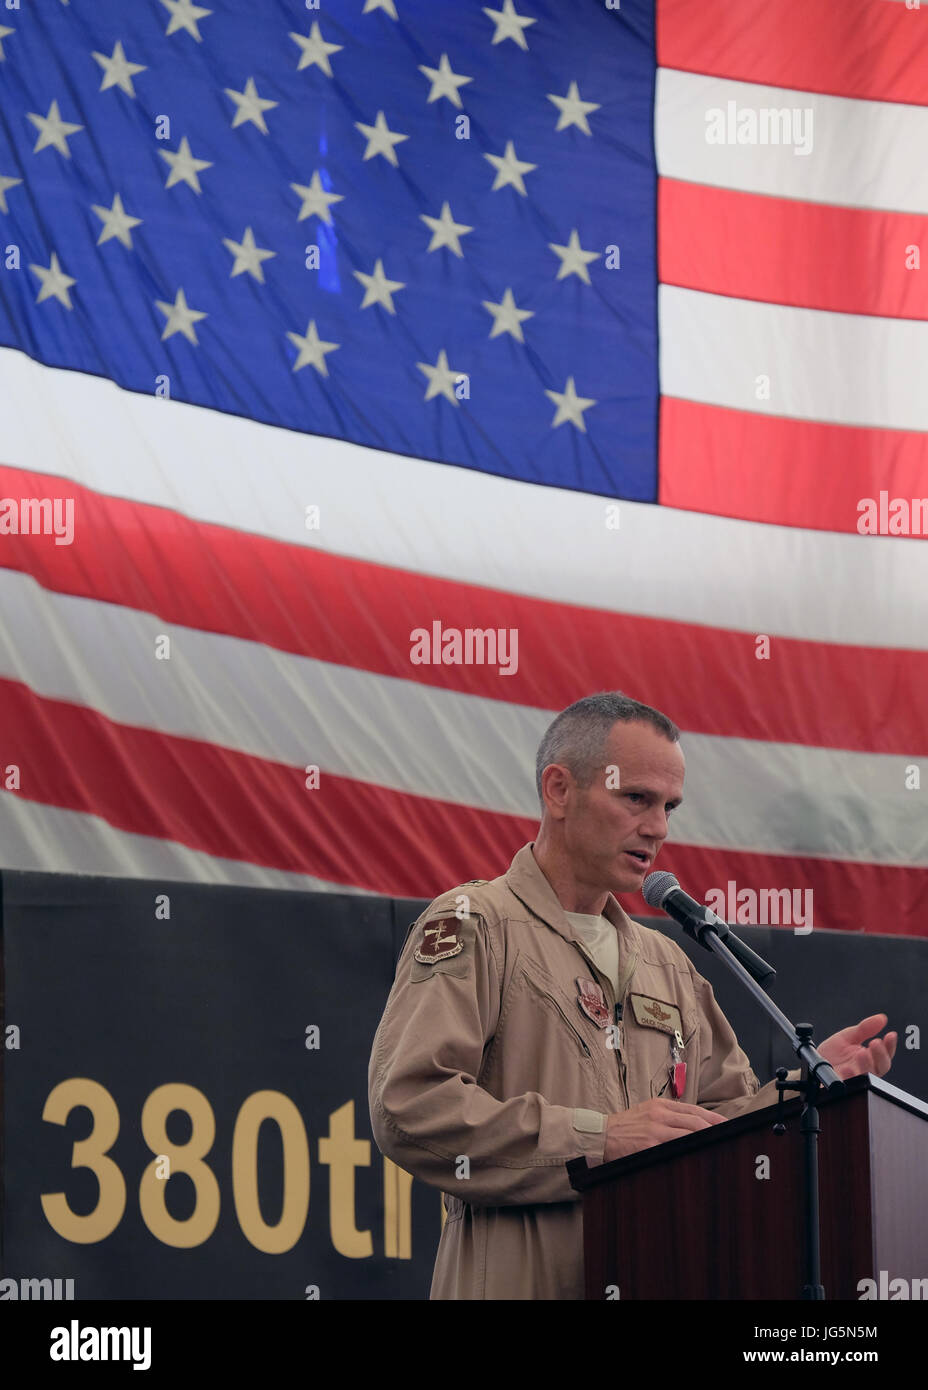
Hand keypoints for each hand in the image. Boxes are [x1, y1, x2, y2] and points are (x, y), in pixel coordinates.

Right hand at [602, 1098, 724, 1162]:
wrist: (602, 1135)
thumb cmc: (624, 1127)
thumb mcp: (646, 1112)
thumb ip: (666, 1116)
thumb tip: (690, 1125)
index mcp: (659, 1105)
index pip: (692, 1109)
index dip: (711, 1117)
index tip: (724, 1123)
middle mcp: (659, 1114)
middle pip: (694, 1120)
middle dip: (713, 1128)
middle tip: (727, 1135)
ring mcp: (655, 1129)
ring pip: (688, 1132)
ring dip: (705, 1139)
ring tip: (717, 1145)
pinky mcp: (650, 1144)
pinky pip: (675, 1147)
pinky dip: (688, 1150)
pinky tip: (697, 1155)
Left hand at [817, 1013, 896, 1079]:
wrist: (812, 1065)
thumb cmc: (831, 1054)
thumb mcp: (848, 1036)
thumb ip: (864, 1028)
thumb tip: (881, 1018)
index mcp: (869, 1058)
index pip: (885, 1053)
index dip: (890, 1045)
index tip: (890, 1035)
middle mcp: (865, 1070)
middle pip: (881, 1066)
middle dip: (880, 1055)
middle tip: (875, 1043)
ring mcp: (855, 1079)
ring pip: (867, 1076)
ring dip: (866, 1065)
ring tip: (862, 1053)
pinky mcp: (843, 1086)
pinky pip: (849, 1085)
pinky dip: (850, 1077)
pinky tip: (847, 1069)